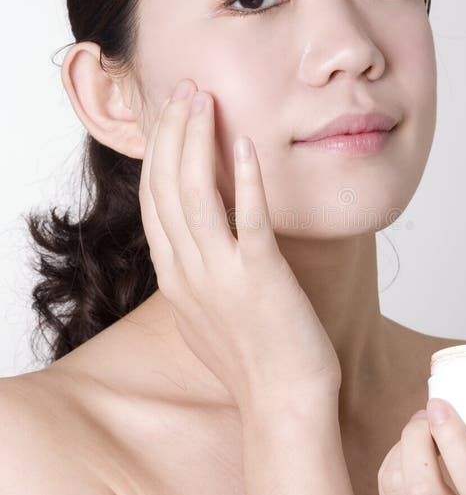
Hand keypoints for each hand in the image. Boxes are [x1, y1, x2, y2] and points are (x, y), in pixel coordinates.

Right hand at [138, 80, 341, 413]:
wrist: (282, 405)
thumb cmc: (253, 361)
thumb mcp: (207, 314)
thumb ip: (196, 274)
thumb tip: (197, 243)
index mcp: (174, 279)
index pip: (153, 202)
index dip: (159, 154)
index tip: (170, 117)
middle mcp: (188, 273)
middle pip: (166, 188)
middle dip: (172, 133)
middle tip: (184, 90)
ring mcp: (220, 275)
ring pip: (195, 195)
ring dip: (196, 142)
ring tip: (204, 100)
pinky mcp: (260, 278)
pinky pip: (248, 218)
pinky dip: (245, 178)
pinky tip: (245, 144)